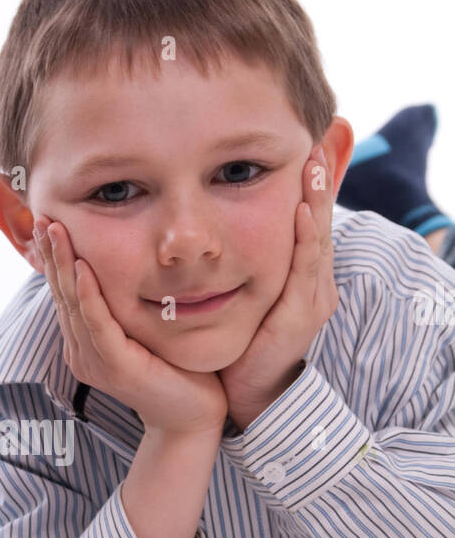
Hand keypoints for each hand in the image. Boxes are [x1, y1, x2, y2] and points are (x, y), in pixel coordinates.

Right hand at [34, 218, 227, 435]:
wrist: (193, 417)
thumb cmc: (176, 371)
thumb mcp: (144, 330)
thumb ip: (127, 307)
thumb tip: (126, 267)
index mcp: (85, 344)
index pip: (65, 294)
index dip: (55, 259)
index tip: (48, 223)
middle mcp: (82, 352)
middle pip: (62, 294)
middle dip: (53, 253)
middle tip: (44, 216)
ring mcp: (95, 362)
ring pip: (74, 304)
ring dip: (64, 264)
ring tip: (56, 231)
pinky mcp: (116, 367)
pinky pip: (98, 324)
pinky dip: (89, 294)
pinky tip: (82, 268)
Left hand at [217, 145, 337, 430]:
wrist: (250, 393)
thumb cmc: (246, 344)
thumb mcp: (248, 296)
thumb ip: (242, 265)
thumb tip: (219, 234)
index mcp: (303, 278)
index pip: (307, 224)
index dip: (308, 189)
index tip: (305, 152)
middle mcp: (314, 285)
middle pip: (317, 224)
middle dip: (318, 184)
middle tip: (315, 144)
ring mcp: (311, 300)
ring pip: (315, 240)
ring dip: (315, 200)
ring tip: (312, 165)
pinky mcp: (299, 316)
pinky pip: (303, 271)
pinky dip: (302, 239)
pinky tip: (298, 213)